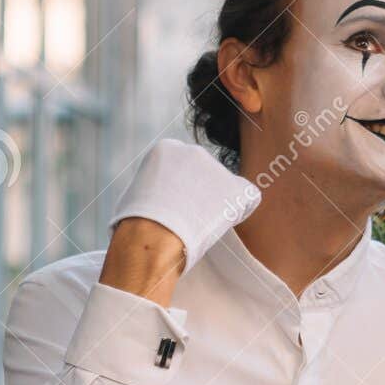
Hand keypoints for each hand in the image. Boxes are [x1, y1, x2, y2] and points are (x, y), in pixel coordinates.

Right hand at [109, 138, 259, 270]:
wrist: (151, 236)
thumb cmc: (135, 225)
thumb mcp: (137, 192)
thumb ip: (156, 186)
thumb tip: (160, 196)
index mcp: (166, 148)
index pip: (184, 166)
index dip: (181, 190)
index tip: (172, 206)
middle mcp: (194, 151)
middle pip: (205, 174)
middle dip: (200, 194)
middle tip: (186, 218)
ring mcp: (216, 168)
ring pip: (225, 187)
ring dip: (216, 205)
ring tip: (197, 225)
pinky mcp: (236, 187)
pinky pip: (249, 198)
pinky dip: (240, 212)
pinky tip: (221, 224)